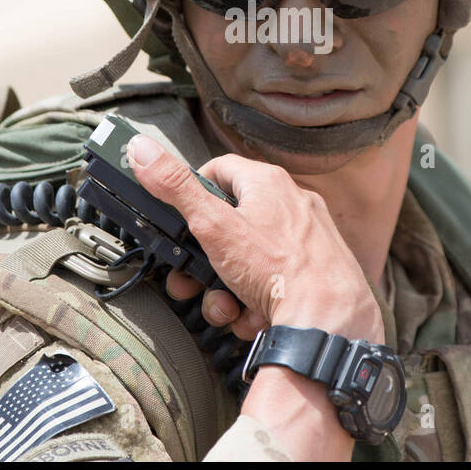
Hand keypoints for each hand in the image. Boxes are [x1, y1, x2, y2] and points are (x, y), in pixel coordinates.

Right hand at [125, 134, 383, 344]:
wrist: (330, 321)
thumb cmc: (278, 268)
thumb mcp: (213, 225)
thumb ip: (176, 188)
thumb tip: (140, 148)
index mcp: (268, 183)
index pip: (219, 170)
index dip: (192, 193)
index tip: (179, 219)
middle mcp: (292, 205)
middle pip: (230, 226)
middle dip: (203, 262)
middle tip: (189, 282)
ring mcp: (307, 240)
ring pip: (248, 263)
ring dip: (227, 291)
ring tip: (229, 309)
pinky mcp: (315, 273)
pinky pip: (273, 284)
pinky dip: (258, 304)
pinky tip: (257, 319)